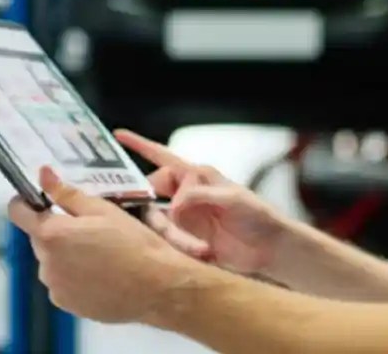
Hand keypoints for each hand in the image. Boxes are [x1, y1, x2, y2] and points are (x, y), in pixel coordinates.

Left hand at [7, 166, 189, 323]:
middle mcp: (46, 264)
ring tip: (101, 253)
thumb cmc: (134, 244)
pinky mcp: (67, 304)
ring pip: (53, 261)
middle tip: (91, 228)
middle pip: (41, 238)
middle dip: (59, 230)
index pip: (18, 212)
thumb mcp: (103, 210)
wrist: (157, 286)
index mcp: (52, 235)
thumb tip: (43, 175)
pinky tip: (102, 273)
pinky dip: (76, 276)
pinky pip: (63, 283)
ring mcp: (55, 287)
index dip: (27, 202)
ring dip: (67, 254)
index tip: (42, 199)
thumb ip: (67, 193)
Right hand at [115, 128, 291, 276]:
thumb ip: (200, 196)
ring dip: (174, 235)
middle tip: (170, 225)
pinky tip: (203, 252)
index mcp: (197, 176)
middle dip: (154, 209)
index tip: (118, 135)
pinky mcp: (185, 239)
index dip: (140, 145)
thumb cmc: (257, 216)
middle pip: (152, 194)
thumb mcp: (232, 199)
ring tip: (201, 247)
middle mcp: (186, 194)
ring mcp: (184, 217)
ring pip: (158, 221)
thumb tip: (173, 205)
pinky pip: (167, 240)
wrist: (270, 249)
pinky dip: (180, 247)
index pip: (163, 156)